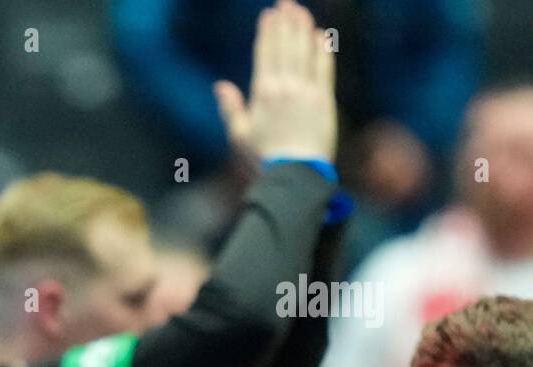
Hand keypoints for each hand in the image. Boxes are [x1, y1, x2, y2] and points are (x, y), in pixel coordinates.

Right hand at [214, 0, 336, 163]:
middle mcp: (285, 87)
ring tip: (301, 12)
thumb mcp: (239, 135)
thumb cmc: (262, 158)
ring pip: (305, 52)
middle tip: (286, 3)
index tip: (269, 14)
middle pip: (286, 47)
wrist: (294, 172)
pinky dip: (322, 50)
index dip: (268, 32)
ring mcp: (307, 91)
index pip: (265, 54)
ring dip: (303, 29)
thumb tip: (220, 85)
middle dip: (286, 22)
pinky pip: (324, 68)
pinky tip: (321, 37)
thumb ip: (231, 107)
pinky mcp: (324, 99)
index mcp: (262, 93)